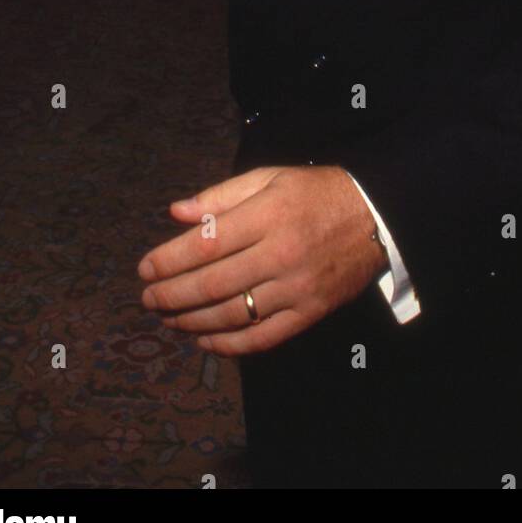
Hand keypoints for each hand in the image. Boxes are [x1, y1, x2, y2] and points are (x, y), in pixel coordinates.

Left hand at [137, 166, 389, 355]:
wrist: (376, 216)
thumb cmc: (315, 192)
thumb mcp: (270, 178)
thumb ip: (222, 196)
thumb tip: (177, 213)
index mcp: (268, 215)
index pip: (206, 244)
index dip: (169, 260)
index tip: (145, 269)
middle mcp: (280, 254)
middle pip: (212, 283)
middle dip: (171, 295)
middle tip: (148, 299)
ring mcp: (296, 288)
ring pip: (232, 314)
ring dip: (192, 321)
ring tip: (169, 318)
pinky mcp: (309, 313)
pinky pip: (262, 337)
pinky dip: (228, 344)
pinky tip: (205, 340)